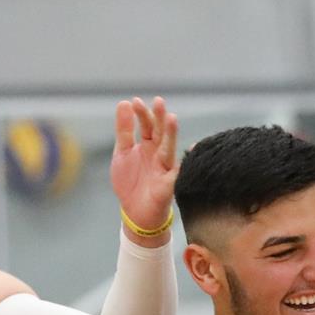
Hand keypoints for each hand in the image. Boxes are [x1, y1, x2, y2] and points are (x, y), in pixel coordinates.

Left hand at [111, 96, 178, 241]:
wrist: (135, 212)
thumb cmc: (130, 182)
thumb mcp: (122, 152)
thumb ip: (124, 129)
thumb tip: (124, 103)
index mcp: (148, 145)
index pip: (147, 125)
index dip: (142, 114)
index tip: (135, 101)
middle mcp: (159, 153)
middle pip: (161, 133)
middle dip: (160, 117)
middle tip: (158, 101)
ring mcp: (165, 168)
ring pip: (169, 148)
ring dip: (171, 134)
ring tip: (172, 119)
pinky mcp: (169, 184)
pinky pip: (178, 173)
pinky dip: (184, 164)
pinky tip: (192, 150)